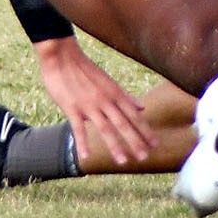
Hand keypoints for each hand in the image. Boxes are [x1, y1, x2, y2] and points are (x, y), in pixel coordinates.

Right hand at [31, 35, 153, 165]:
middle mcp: (105, 100)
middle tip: (144, 157)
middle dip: (135, 141)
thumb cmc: (84, 69)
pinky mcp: (72, 108)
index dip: (144, 130)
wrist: (62, 56)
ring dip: (114, 146)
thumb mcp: (108, 81)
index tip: (155, 144)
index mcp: (114, 93)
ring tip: (123, 162)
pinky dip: (82, 142)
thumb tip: (142, 107)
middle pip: (123, 123)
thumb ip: (125, 96)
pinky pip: (78, 128)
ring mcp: (88, 105)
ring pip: (105, 128)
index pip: (133, 115)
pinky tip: (86, 156)